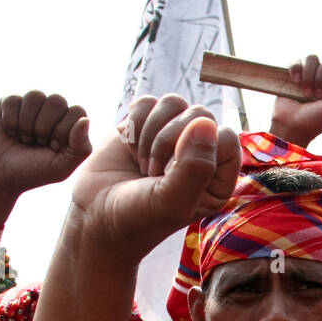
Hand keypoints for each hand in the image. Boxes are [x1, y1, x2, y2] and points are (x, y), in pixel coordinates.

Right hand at [0, 91, 90, 207]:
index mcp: (68, 125)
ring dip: (27, 123)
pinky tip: (9, 132)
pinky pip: (13, 99)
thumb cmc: (32, 173)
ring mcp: (29, 106)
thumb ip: (80, 147)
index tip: (53, 147)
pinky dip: (10, 120)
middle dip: (45, 126)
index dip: (63, 130)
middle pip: (57, 100)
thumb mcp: (62, 167)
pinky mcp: (8, 103)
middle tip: (38, 143)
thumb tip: (84, 120)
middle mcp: (51, 112)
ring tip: (24, 139)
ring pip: (35, 95)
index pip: (77, 111)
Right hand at [68, 93, 239, 262]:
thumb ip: (195, 168)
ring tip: (143, 164)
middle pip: (199, 114)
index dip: (196, 149)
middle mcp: (200, 153)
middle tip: (152, 172)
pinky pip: (147, 102)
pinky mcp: (145, 125)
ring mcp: (172, 136)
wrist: (95, 217)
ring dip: (151, 133)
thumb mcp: (171, 203)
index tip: (171, 174)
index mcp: (218, 177)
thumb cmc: (137, 218)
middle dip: (167, 140)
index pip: (226, 138)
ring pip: (173, 103)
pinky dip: (134, 124)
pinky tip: (130, 150)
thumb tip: (205, 123)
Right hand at [269, 55, 321, 148]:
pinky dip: (296, 69)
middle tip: (318, 96)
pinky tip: (295, 82)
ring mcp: (309, 75)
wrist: (293, 127)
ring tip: (306, 94)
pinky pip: (296, 61)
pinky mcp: (293, 74)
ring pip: (312, 58)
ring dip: (309, 76)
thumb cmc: (318, 120)